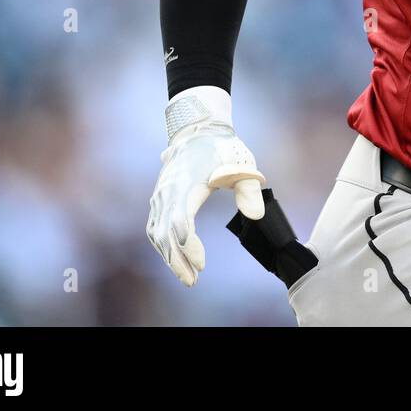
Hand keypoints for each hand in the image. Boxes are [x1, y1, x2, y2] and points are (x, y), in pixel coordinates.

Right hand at [146, 86, 265, 286]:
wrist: (198, 130)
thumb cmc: (223, 148)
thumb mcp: (242, 163)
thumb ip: (250, 188)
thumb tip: (256, 215)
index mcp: (186, 184)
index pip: (180, 221)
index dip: (189, 245)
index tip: (202, 263)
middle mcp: (167, 192)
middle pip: (164, 234)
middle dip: (178, 260)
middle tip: (193, 280)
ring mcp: (160, 196)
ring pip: (157, 233)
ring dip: (169, 256)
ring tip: (187, 276)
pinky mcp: (159, 199)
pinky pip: (155, 227)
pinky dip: (163, 245)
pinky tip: (177, 259)